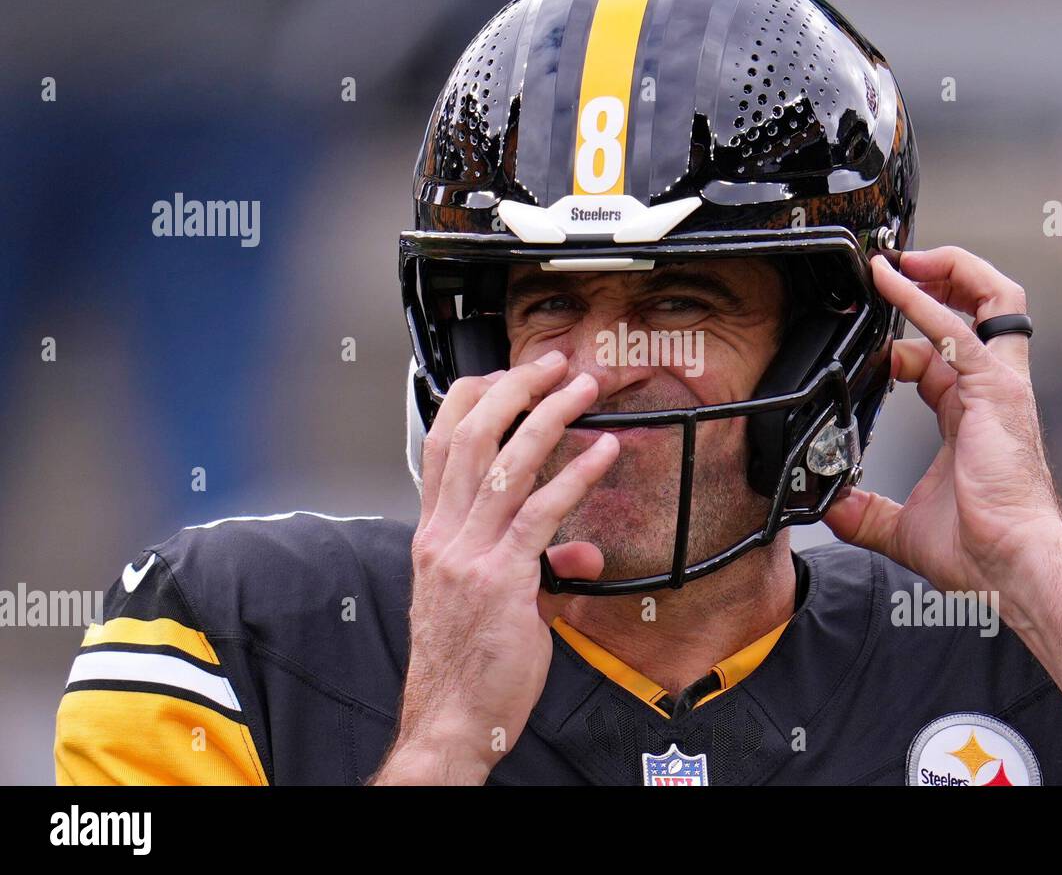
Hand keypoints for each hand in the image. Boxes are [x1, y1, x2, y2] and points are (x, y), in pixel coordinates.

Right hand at [372, 351, 618, 784]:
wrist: (450, 721)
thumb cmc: (465, 665)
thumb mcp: (493, 602)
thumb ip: (532, 566)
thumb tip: (573, 552)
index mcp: (434, 535)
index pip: (441, 445)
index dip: (472, 400)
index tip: (505, 374)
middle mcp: (445, 536)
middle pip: (470, 437)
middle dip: (513, 390)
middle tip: (551, 364)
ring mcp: (469, 555)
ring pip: (504, 462)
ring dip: (549, 416)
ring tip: (582, 389)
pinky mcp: (502, 580)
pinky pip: (540, 513)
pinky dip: (575, 475)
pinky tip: (603, 453)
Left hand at [824, 248, 1061, 619]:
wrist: (1013, 566)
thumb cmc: (979, 550)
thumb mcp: (902, 527)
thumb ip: (865, 512)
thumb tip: (830, 509)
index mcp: (971, 414)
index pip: (941, 353)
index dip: (902, 340)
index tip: (867, 348)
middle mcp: (990, 390)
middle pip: (979, 308)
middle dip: (942, 277)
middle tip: (895, 266)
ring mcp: (998, 385)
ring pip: (990, 297)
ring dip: (946, 268)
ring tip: (902, 255)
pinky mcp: (996, 389)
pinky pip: (959, 328)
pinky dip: (922, 300)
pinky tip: (891, 282)